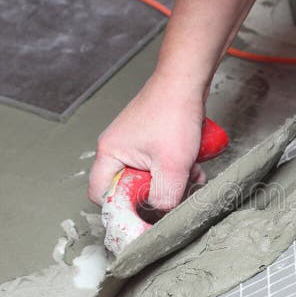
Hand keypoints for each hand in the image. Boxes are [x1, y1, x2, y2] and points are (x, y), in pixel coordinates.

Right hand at [88, 74, 206, 208]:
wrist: (188, 81)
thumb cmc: (174, 113)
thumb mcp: (172, 165)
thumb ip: (164, 197)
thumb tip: (160, 215)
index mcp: (109, 153)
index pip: (101, 195)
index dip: (121, 209)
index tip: (143, 215)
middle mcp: (117, 149)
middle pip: (130, 188)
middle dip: (157, 193)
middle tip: (175, 189)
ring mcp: (135, 143)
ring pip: (151, 178)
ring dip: (173, 181)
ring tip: (190, 172)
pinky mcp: (152, 140)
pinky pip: (161, 165)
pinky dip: (178, 169)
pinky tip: (194, 165)